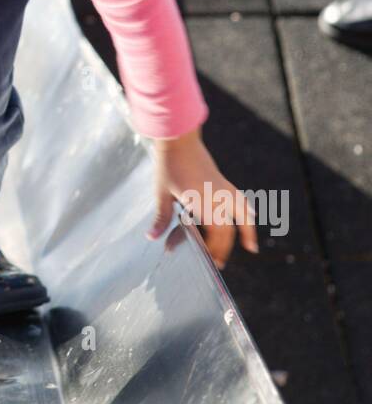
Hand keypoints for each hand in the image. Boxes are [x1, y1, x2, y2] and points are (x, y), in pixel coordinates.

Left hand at [146, 128, 257, 269]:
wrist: (178, 139)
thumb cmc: (168, 165)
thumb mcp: (162, 192)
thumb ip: (161, 217)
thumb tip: (152, 237)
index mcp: (203, 201)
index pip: (215, 233)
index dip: (212, 249)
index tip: (208, 260)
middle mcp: (218, 196)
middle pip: (227, 229)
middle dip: (223, 248)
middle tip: (219, 264)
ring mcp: (223, 188)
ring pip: (242, 214)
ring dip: (246, 231)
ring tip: (250, 247)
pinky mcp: (223, 182)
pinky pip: (241, 201)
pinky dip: (247, 212)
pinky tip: (251, 217)